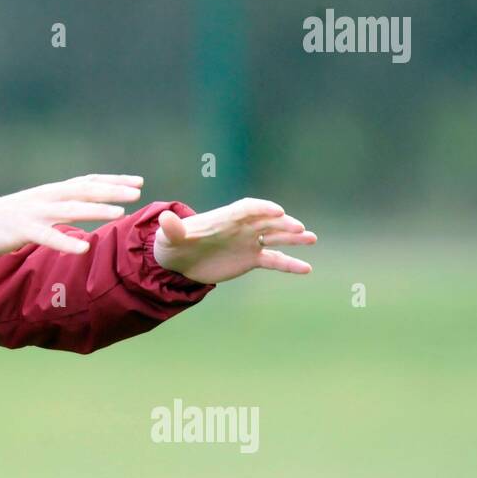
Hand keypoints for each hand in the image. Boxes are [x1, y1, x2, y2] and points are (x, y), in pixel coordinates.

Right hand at [0, 174, 143, 255]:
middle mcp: (48, 196)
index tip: (138, 181)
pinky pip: (48, 237)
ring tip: (118, 213)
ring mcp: (35, 212)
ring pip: (70, 209)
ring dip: (95, 210)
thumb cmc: (14, 215)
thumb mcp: (42, 204)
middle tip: (137, 192)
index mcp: (54, 190)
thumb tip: (91, 201)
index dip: (113, 180)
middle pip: (84, 190)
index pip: (88, 181)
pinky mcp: (23, 230)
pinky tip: (82, 249)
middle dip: (111, 190)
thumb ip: (64, 202)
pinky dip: (65, 242)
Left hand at [152, 197, 316, 283]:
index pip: (247, 208)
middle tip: (300, 228)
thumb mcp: (168, 236)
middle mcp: (241, 227)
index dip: (262, 208)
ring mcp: (248, 242)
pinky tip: (306, 269)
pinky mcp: (251, 259)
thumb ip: (172, 228)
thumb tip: (165, 218)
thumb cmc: (173, 242)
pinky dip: (290, 264)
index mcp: (224, 218)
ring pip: (276, 238)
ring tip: (311, 238)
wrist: (178, 260)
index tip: (277, 211)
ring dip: (293, 238)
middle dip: (283, 223)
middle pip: (266, 221)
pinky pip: (274, 260)